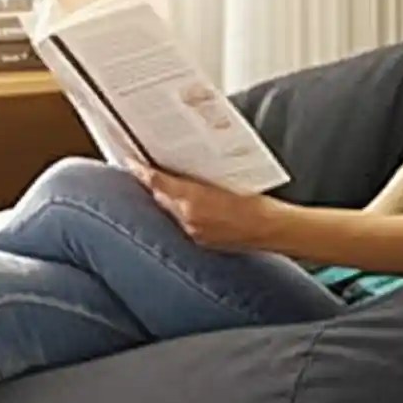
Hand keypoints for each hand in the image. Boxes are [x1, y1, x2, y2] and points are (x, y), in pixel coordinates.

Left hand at [125, 160, 283, 249]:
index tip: (129, 161)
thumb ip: (199, 179)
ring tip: (163, 186)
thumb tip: (181, 168)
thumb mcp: (227, 180)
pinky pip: (182, 223)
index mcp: (194, 200)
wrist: (273, 229)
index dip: (141, 171)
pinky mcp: (201, 242)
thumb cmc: (256, 201)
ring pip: (170, 211)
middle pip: (160, 198)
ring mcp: (194, 232)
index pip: (158, 182)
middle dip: (153, 184)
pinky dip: (180, 213)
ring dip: (166, 199)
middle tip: (145, 169)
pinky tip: (185, 205)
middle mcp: (188, 218)